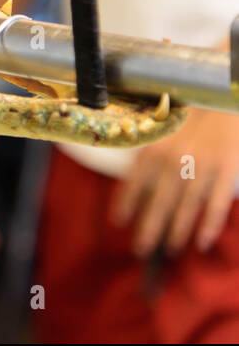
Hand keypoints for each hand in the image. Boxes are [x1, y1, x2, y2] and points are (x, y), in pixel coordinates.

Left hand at [112, 108, 238, 255]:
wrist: (225, 96)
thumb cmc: (191, 111)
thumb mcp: (163, 126)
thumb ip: (151, 150)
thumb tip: (136, 178)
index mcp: (155, 147)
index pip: (134, 182)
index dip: (126, 203)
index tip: (118, 221)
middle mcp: (174, 159)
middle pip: (158, 202)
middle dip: (149, 228)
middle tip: (140, 249)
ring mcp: (202, 166)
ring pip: (186, 207)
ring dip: (176, 231)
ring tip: (170, 248)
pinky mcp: (227, 169)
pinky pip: (216, 204)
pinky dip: (209, 225)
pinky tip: (201, 242)